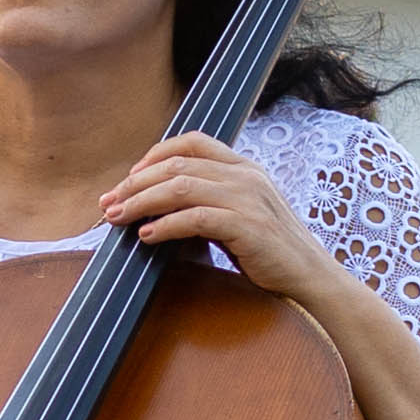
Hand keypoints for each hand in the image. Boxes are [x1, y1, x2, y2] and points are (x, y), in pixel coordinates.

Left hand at [99, 133, 331, 303]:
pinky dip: (164, 225)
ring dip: (141, 202)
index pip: (192, 141)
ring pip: (180, 186)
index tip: (128, 178)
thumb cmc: (269, 253)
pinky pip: (195, 218)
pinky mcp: (247, 226)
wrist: (310, 279)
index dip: (154, 155)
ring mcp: (248, 198)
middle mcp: (246, 175)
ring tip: (118, 219)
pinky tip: (146, 236)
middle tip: (109, 203)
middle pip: (177, 164)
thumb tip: (156, 206)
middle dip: (135, 183)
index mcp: (244, 167)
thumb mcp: (239, 215)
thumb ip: (208, 202)